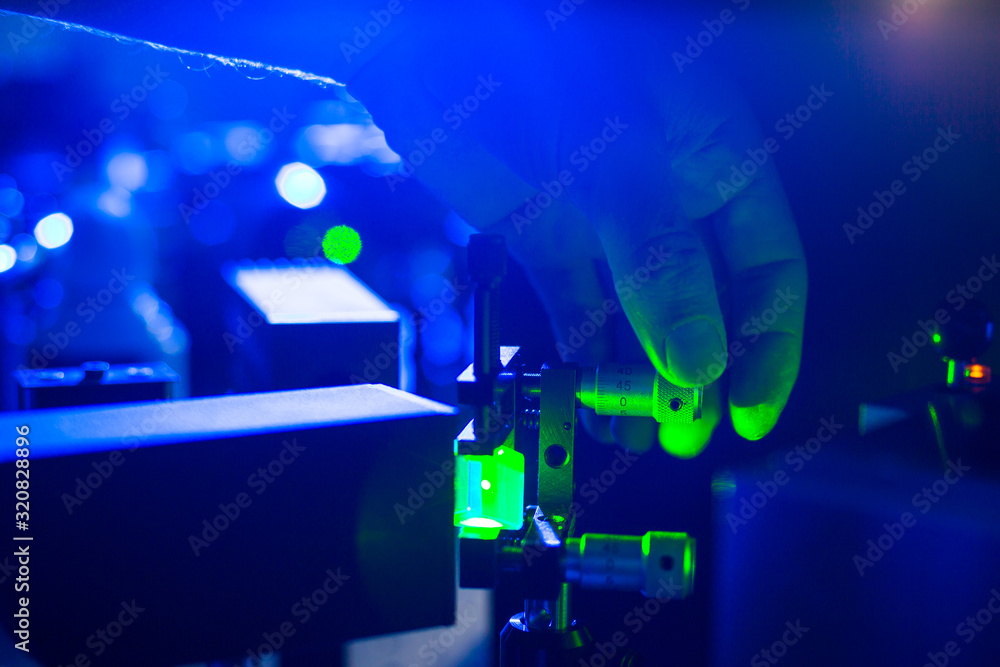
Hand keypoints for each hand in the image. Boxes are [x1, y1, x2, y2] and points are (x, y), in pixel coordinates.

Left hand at [347, 5, 805, 455]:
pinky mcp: (547, 236)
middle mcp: (671, 199)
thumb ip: (661, 261)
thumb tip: (700, 363)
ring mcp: (607, 221)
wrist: (433, 43)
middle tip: (687, 430)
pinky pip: (577, 307)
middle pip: (706, 303)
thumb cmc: (542, 70)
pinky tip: (588, 396)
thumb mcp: (620, 164)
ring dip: (641, 375)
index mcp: (718, 164)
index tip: (749, 411)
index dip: (769, 345)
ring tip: (637, 428)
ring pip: (641, 315)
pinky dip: (584, 353)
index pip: (769, 270)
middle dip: (701, 373)